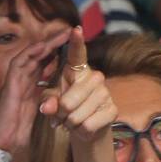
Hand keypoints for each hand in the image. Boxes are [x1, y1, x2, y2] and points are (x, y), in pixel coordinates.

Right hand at [0, 28, 70, 151]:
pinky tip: (42, 46)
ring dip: (46, 44)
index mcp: (29, 90)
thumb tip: (58, 106)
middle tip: (69, 33)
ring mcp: (14, 82)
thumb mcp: (35, 118)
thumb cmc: (13, 135)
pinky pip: (19, 64)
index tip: (71, 49)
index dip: (57, 57)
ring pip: (30, 57)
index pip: (44, 68)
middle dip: (54, 46)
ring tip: (61, 34)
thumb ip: (44, 107)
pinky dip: (30, 53)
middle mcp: (21, 82)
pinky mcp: (9, 85)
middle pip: (39, 58)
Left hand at [37, 26, 115, 141]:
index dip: (76, 43)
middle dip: (60, 114)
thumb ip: (48, 101)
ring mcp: (106, 93)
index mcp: (78, 70)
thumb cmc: (67, 109)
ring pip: (76, 116)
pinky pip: (87, 125)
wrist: (87, 129)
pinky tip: (84, 128)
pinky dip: (80, 132)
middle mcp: (95, 77)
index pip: (77, 54)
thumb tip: (47, 107)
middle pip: (68, 101)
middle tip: (61, 116)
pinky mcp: (113, 110)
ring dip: (69, 124)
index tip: (75, 29)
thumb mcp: (53, 102)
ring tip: (72, 122)